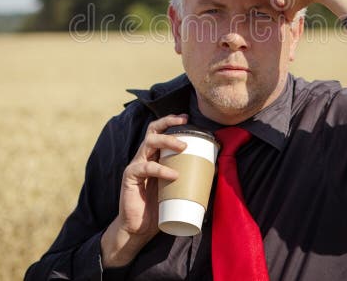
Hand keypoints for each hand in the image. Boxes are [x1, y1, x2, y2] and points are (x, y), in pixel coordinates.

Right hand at [101, 114, 188, 266]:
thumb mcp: (176, 188)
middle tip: (185, 125)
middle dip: (168, 124)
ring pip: (148, 143)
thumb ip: (189, 177)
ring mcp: (136, 165)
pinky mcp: (130, 177)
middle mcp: (143, 157)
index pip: (159, 131)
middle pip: (153, 131)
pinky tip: (173, 174)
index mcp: (154, 156)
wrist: (138, 228)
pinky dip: (160, 169)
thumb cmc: (158, 207)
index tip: (186, 117)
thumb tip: (216, 170)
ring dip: (167, 141)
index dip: (171, 121)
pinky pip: (144, 167)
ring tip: (183, 147)